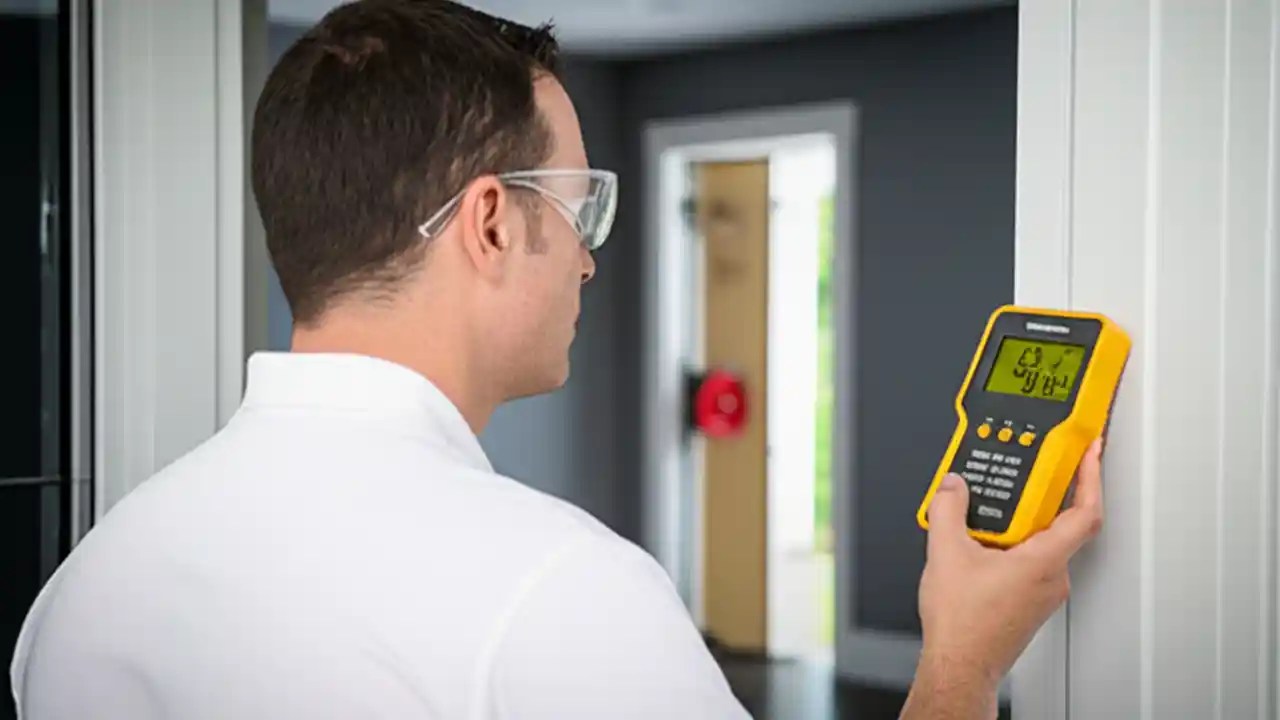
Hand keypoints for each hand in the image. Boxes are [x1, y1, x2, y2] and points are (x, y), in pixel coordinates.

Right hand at [903, 439, 1104, 717]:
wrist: (959, 665)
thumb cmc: (963, 626)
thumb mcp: (945, 553)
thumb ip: (948, 510)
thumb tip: (952, 487)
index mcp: (1043, 561)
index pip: (1085, 512)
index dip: (1091, 478)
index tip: (1091, 454)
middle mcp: (1052, 577)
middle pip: (1059, 522)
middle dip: (1039, 495)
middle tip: (1023, 474)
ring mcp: (1043, 592)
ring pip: (1041, 543)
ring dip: (1019, 523)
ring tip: (985, 513)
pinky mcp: (1029, 601)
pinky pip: (1028, 561)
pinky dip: (1010, 544)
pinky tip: (979, 545)